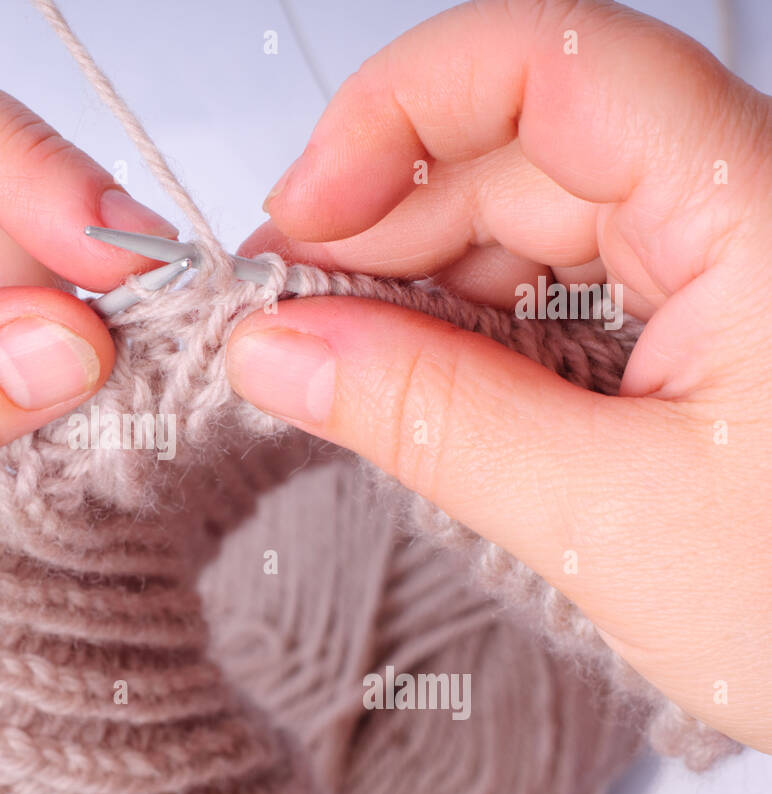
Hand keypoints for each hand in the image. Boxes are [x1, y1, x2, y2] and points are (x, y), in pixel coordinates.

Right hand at [227, 0, 771, 751]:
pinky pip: (561, 282)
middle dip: (380, 224)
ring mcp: (725, 259)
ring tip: (336, 361)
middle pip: (520, 148)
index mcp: (760, 214)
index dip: (399, 114)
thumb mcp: (608, 519)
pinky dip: (474, 326)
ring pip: (531, 216)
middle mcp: (745, 207)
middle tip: (282, 317)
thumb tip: (279, 350)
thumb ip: (427, 420)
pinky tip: (417, 377)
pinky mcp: (704, 314)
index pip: (552, 64)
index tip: (303, 214)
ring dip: (417, 282)